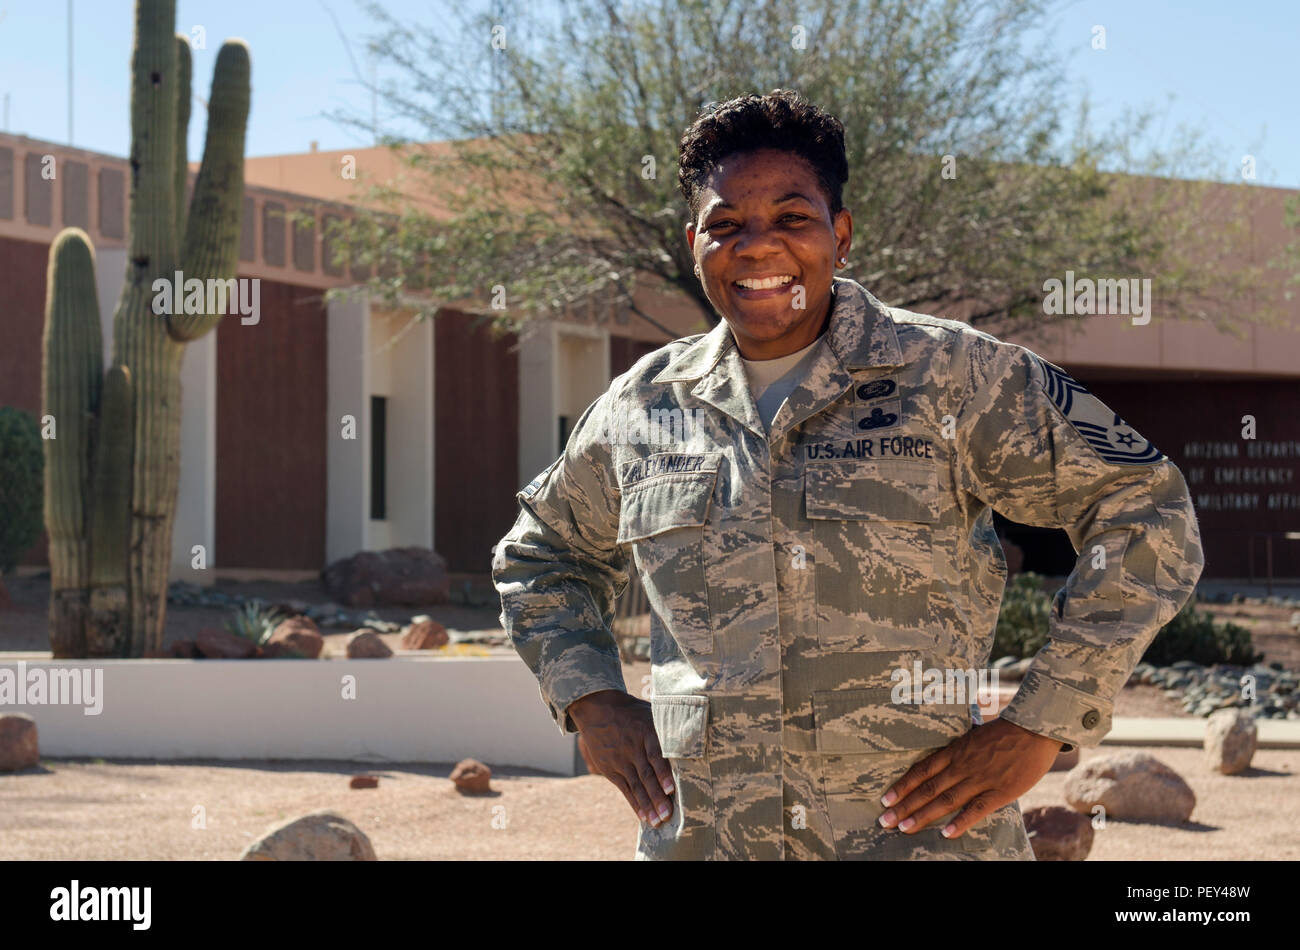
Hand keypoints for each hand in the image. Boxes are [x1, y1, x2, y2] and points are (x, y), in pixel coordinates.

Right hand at [567, 689, 675, 826]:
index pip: (655, 754)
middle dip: (657, 797)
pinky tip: (644, 817)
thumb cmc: (633, 712)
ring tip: (657, 822)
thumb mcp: (650, 712)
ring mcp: (619, 759)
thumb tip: (698, 733)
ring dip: (647, 805)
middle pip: (646, 775)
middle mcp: (632, 747)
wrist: (597, 708)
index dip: (663, 773)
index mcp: (645, 731)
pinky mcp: (610, 769)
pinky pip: (625, 789)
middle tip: (668, 815)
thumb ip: (668, 726)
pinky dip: (635, 804)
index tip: (671, 789)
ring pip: (636, 785)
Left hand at [877, 718, 1062, 837]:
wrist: (1034, 728)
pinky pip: (977, 808)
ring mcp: (980, 779)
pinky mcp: (1000, 791)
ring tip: (904, 829)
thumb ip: (958, 750)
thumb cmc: (1005, 731)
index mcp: (955, 751)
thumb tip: (942, 760)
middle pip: (927, 788)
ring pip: (946, 800)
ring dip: (923, 815)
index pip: (921, 770)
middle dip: (904, 806)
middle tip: (884, 820)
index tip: (885, 798)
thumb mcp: (973, 736)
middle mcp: (962, 765)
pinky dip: (961, 822)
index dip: (902, 786)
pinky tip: (947, 834)